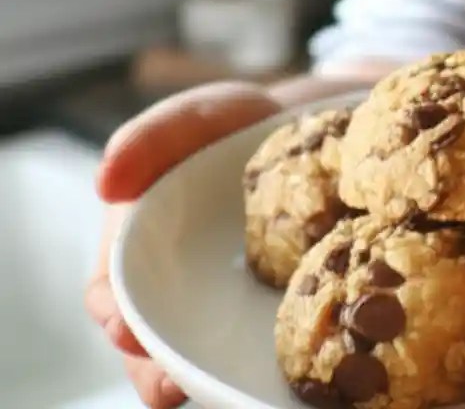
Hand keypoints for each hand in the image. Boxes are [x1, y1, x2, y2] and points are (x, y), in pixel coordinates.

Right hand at [84, 82, 281, 408]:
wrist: (323, 129)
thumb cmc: (244, 129)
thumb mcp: (202, 116)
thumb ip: (154, 137)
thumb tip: (106, 180)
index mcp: (144, 250)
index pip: (113, 299)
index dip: (116, 319)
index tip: (122, 329)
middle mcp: (183, 292)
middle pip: (159, 348)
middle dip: (157, 371)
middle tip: (170, 384)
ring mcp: (236, 309)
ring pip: (215, 360)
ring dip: (212, 380)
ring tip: (220, 391)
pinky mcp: (290, 314)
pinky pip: (282, 350)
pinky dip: (286, 363)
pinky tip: (301, 377)